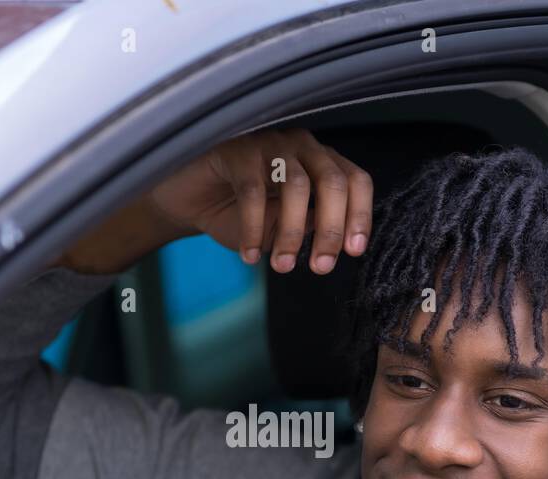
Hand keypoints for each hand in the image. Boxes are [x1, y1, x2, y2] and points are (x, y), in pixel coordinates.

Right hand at [148, 128, 373, 273]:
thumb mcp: (279, 228)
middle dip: (331, 228)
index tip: (354, 251)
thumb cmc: (237, 213)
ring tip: (281, 266)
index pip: (355, 181)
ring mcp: (269, 144)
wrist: (187, 201)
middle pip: (333, 181)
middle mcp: (301, 147)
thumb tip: (332, 239)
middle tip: (321, 266)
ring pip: (297, 185)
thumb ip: (307, 228)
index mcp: (320, 163)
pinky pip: (253, 191)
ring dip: (292, 233)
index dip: (360, 215)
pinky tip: (249, 256)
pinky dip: (253, 228)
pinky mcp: (236, 150)